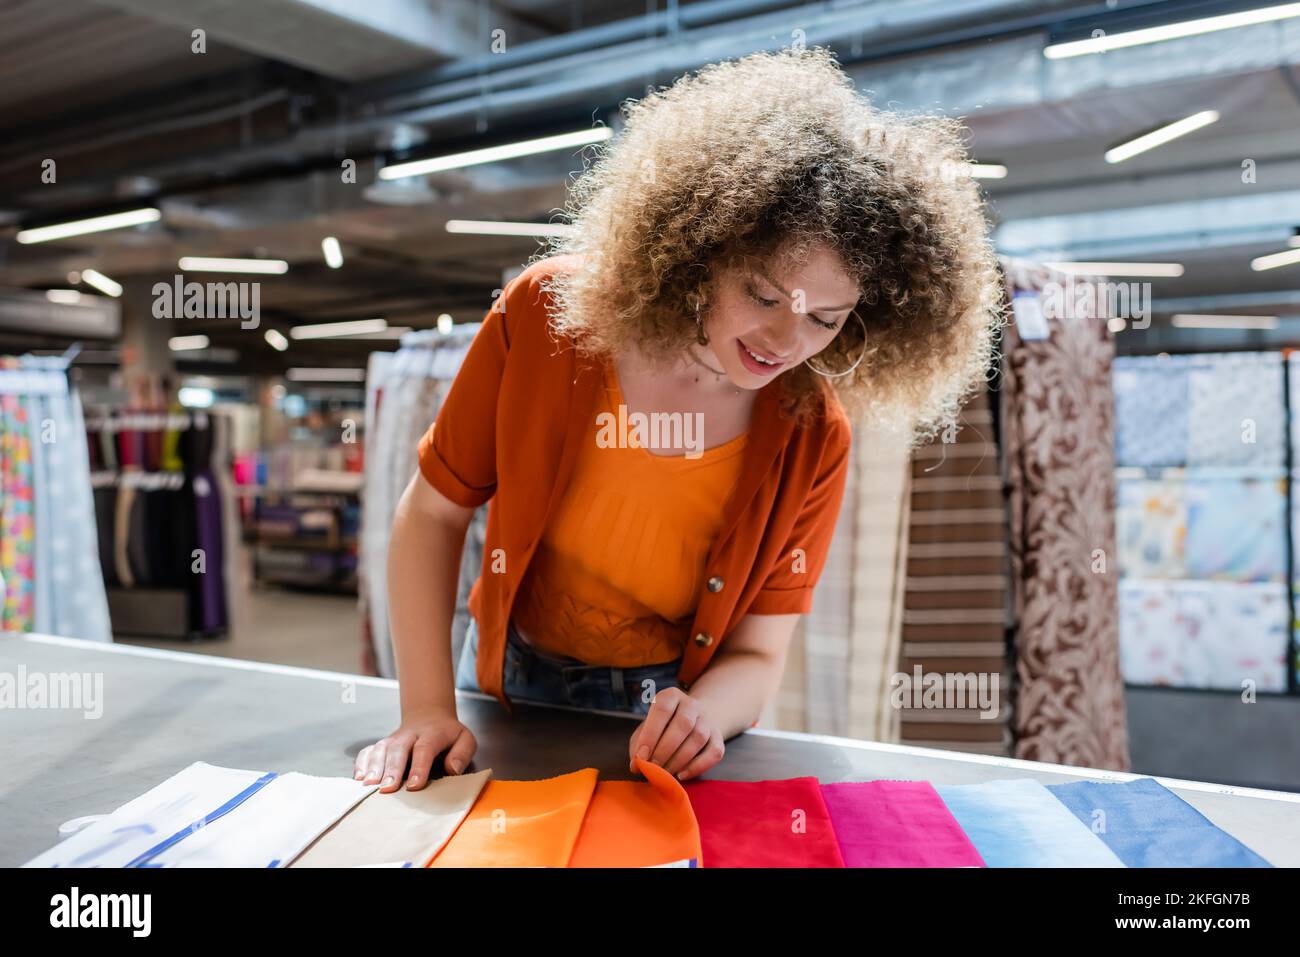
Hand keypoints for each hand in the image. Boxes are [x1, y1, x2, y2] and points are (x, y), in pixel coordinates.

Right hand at [354, 706, 476, 792]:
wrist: (429, 716)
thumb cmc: (448, 735)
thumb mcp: (465, 740)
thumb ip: (462, 754)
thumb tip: (452, 769)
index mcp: (432, 733)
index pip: (424, 749)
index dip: (419, 767)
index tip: (415, 786)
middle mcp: (410, 734)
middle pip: (398, 749)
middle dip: (392, 769)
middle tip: (387, 788)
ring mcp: (393, 738)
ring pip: (381, 749)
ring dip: (374, 767)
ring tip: (369, 785)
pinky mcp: (382, 744)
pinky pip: (368, 751)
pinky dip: (362, 762)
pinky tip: (359, 778)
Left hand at [627, 687, 724, 781]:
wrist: (693, 720)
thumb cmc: (662, 727)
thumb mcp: (647, 728)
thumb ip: (639, 744)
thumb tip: (636, 765)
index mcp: (671, 696)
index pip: (662, 710)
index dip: (650, 735)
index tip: (641, 757)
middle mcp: (692, 704)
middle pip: (683, 724)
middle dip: (665, 750)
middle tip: (653, 768)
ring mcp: (707, 720)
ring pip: (698, 738)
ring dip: (679, 760)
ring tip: (665, 773)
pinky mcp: (718, 737)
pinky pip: (714, 752)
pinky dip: (698, 766)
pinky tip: (682, 775)